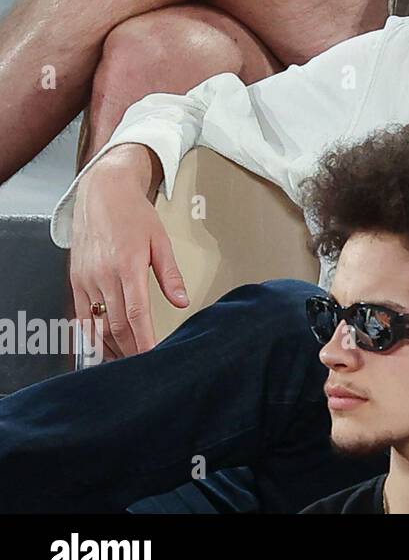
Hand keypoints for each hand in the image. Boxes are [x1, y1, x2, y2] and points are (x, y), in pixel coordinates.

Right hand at [70, 146, 188, 357]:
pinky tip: (102, 345)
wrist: (102, 194)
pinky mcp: (75, 280)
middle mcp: (103, 276)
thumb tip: (182, 301)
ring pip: (97, 324)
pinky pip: (81, 315)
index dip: (144, 339)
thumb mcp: (161, 241)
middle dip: (130, 349)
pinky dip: (91, 334)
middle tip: (143, 365)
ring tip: (126, 361)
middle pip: (116, 324)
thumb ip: (170, 274)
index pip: (136, 313)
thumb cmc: (134, 215)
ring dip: (111, 346)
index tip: (153, 355)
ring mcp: (86, 279)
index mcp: (128, 267)